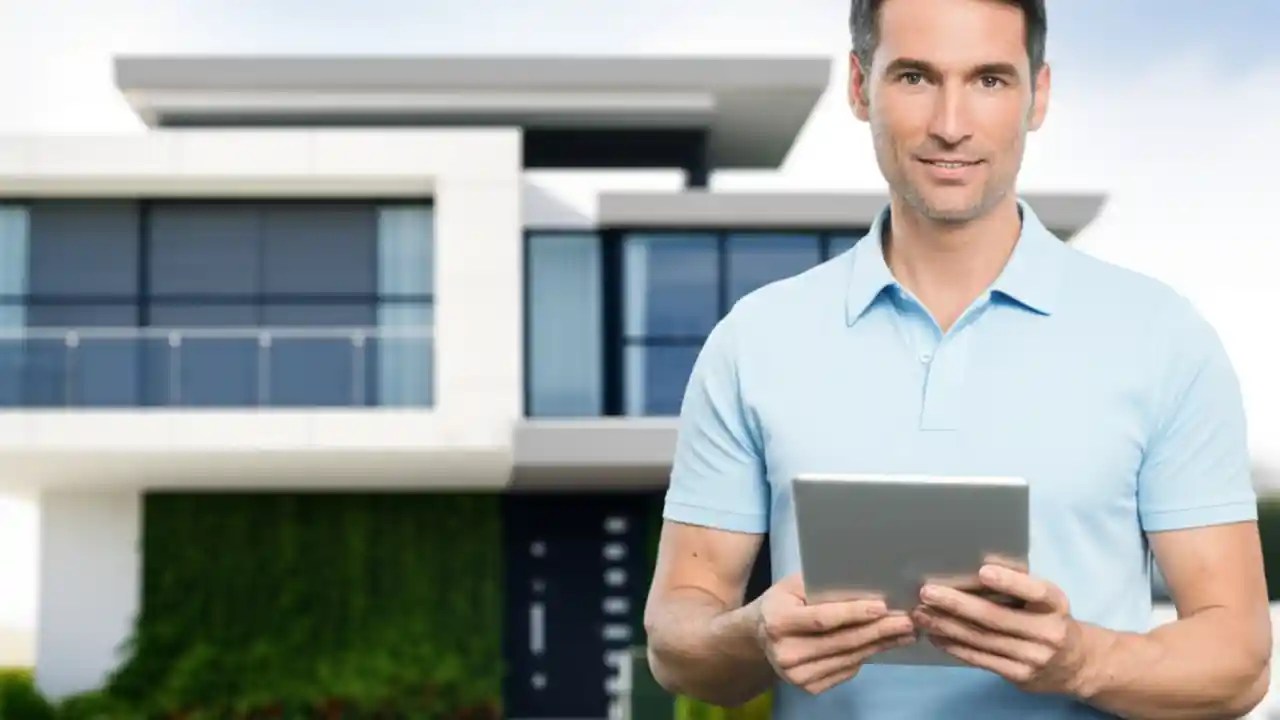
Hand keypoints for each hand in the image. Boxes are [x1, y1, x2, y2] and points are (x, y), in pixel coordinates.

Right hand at [755, 573, 916, 694]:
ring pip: (848, 658)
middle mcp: (785, 653)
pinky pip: (846, 671)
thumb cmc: (784, 602)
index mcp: (778, 622)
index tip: (882, 606)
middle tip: (907, 621)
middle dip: (878, 630)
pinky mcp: (809, 687)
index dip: (854, 613)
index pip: (822, 619)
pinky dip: (867, 656)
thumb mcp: (794, 584)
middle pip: (841, 641)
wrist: (761, 635)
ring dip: (880, 645)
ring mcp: (797, 675)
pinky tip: (884, 644)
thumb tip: (863, 581)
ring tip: (904, 633)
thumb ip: (821, 584)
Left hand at [912, 562, 1091, 694]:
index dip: (1010, 582)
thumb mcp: (1045, 601)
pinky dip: (955, 647)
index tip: (983, 571)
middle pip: (996, 618)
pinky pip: (981, 659)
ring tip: (921, 613)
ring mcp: (1033, 657)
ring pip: (982, 640)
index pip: (1035, 592)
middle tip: (927, 592)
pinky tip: (936, 635)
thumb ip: (1019, 588)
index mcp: (1055, 605)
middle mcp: (1048, 632)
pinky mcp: (1019, 676)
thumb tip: (971, 568)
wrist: (1076, 664)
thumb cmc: (1049, 619)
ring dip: (946, 626)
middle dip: (958, 604)